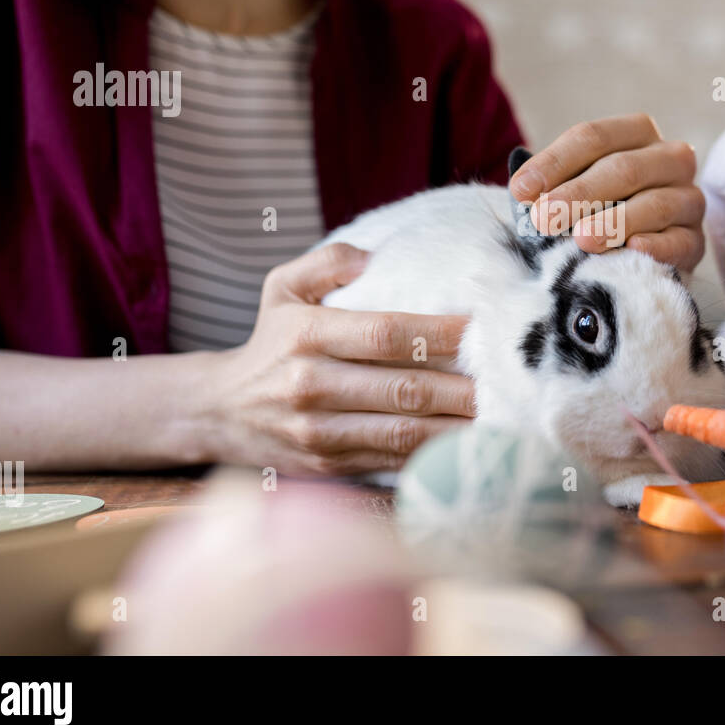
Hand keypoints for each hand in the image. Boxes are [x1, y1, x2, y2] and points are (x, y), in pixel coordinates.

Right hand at [192, 243, 476, 475]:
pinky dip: (433, 456)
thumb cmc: (268, 341)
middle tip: (507, 381)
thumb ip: (327, 260)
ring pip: (403, 433)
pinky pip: (392, 462)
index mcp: (306, 334)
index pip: (386, 333)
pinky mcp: (328, 467)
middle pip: (404, 389)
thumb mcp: (281, 287)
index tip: (481, 328)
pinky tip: (467, 447)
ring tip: (499, 416)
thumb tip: (373, 257)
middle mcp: (311, 385)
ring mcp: (319, 433)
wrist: (217, 411)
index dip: (438, 332)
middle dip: (462, 388)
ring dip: (456, 428)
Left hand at [509, 114, 705, 271]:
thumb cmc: (596, 211)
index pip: (594, 137)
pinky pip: (680, 241)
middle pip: (623, 168)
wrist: (634, 254)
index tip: (521, 190)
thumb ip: (551, 185)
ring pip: (654, 204)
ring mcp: (688, 200)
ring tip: (581, 240)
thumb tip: (523, 191)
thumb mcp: (573, 189)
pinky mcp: (696, 241)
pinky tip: (632, 249)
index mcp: (637, 133)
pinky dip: (656, 245)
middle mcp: (670, 159)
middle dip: (579, 194)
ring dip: (614, 222)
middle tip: (544, 218)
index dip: (554, 162)